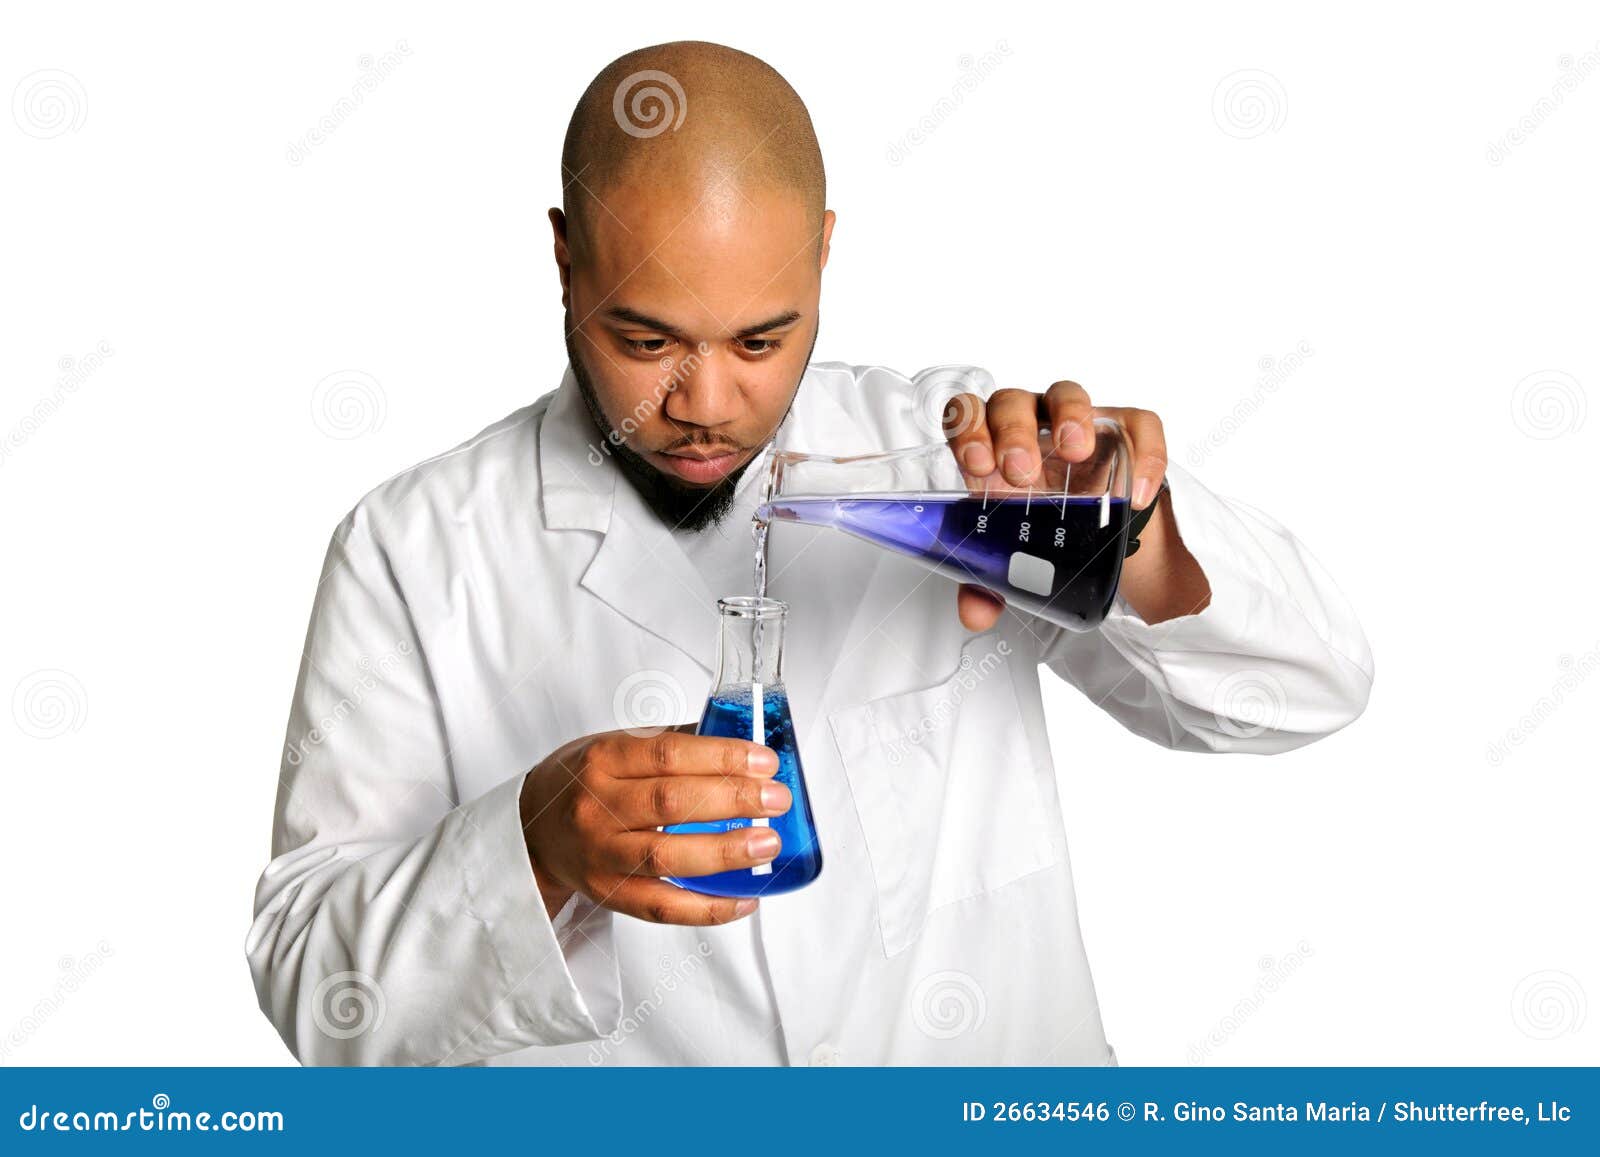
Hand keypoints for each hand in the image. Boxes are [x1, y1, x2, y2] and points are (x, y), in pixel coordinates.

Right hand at [518, 728, 790, 924]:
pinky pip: (662, 908)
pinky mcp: (610, 895)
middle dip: (734, 800)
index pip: (670, 753)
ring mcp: (602, 856)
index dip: (723, 757)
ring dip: (726, 852)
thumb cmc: (583, 782)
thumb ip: (671, 745)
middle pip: (672, 803)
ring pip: (667, 858)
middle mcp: (598, 807)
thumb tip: (741, 748)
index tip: (765, 762)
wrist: (530, 830)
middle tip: (777, 799)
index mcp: (604, 759)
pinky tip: (746, 899)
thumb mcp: (614, 746)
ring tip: (769, 844)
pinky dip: (708, 908)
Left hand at [941, 381, 1172, 630]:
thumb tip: (976, 613)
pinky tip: (1139, 491)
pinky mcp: (1125, 430)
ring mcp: (1078, 423)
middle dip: (1013, 430)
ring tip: (1075, 453)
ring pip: (1066, 394)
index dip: (966, 428)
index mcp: (990, 450)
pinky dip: (1143, 452)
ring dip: (1068, 416)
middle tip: (1022, 472)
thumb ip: (987, 582)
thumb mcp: (1012, 553)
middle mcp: (1029, 427)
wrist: (1099, 530)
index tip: (977, 464)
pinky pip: (1138, 424)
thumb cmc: (1042, 525)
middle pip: (1012, 402)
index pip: (966, 415)